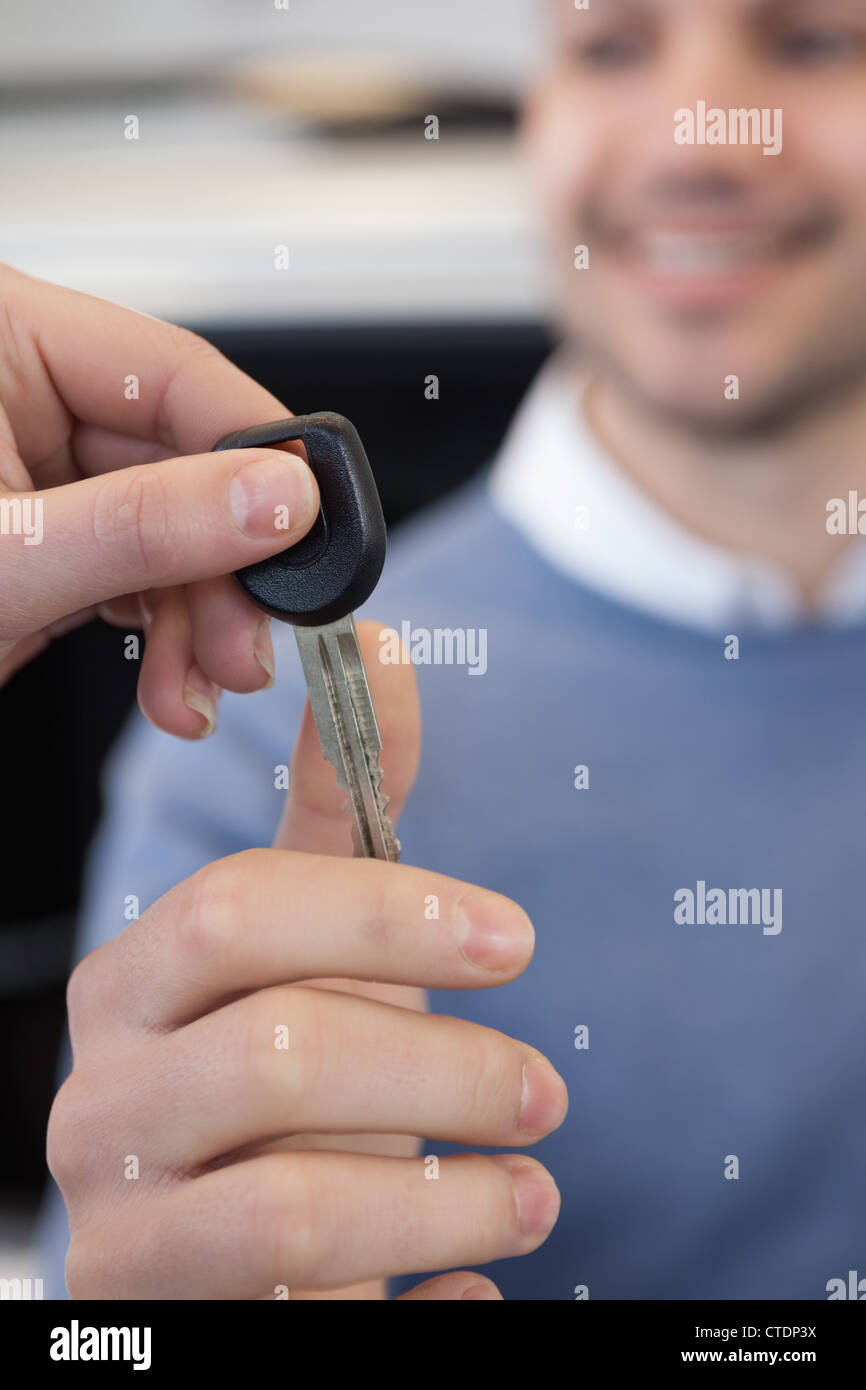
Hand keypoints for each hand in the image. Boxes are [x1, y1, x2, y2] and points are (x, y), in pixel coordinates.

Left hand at [0, 262, 319, 734]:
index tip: (312, 524)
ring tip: (204, 684)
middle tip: (253, 639)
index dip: (258, 454)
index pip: (172, 372)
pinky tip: (172, 684)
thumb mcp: (6, 557)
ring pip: (172, 529)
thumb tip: (277, 498)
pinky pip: (137, 569)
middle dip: (225, 570)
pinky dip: (166, 634)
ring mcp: (36, 467)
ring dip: (202, 619)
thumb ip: (150, 524)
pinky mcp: (45, 534)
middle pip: (183, 463)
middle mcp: (22, 391)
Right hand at [47, 624, 567, 1298]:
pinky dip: (416, 1291)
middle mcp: (103, 1099)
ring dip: (449, 1193)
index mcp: (134, 983)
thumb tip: (383, 650)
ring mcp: (125, 1227)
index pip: (235, 911)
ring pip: (293, 1202)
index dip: (384, 912)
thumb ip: (342, 809)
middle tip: (542, 1088)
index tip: (515, 938)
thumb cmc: (285, 1082)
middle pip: (275, 1050)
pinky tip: (469, 1279)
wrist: (233, 1264)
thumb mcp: (319, 941)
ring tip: (531, 1190)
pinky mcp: (165, 1325)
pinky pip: (304, 1312)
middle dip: (440, 1063)